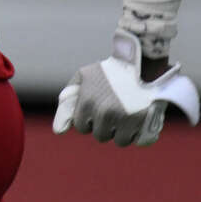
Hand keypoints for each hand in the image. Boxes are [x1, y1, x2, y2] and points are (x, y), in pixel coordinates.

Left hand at [53, 30, 199, 146]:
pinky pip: (135, 140)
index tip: (97, 109)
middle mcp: (104, 113)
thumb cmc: (110, 70)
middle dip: (105, 126)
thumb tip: (58, 131)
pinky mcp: (143, 122)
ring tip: (126, 113)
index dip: (88, 119)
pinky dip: (136, 134)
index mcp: (88, 102)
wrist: (141, 61)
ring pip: (119, 140)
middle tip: (113, 109)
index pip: (81, 126)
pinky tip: (137, 119)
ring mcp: (124, 119)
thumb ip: (68, 100)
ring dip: (121, 131)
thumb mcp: (84, 76)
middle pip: (100, 135)